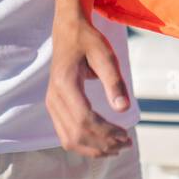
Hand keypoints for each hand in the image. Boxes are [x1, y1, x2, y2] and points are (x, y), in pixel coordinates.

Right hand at [46, 16, 133, 157]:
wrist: (68, 30)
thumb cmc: (88, 40)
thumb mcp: (105, 55)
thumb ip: (114, 82)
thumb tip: (124, 109)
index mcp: (65, 85)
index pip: (85, 119)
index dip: (106, 132)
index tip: (127, 135)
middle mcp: (53, 98)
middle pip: (76, 134)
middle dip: (103, 144)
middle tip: (127, 143)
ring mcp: (51, 104)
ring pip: (69, 140)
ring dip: (94, 148)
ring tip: (118, 147)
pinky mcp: (55, 107)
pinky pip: (66, 135)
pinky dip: (85, 144)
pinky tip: (103, 142)